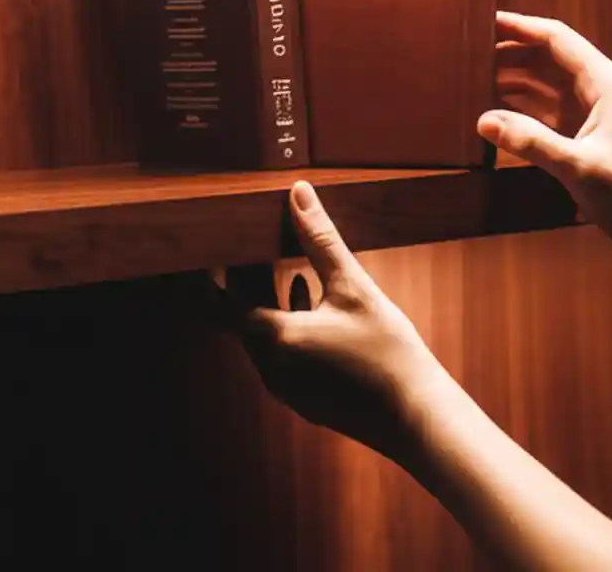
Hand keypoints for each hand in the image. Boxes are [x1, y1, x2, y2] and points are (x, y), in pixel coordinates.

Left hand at [227, 182, 451, 457]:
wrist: (416, 417)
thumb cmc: (387, 352)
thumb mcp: (354, 287)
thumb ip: (320, 240)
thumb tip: (298, 194)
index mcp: (274, 339)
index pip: (218, 303)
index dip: (203, 275)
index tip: (195, 252)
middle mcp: (271, 367)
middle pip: (241, 316)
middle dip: (242, 279)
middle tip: (244, 241)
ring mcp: (286, 387)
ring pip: (262, 335)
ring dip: (265, 299)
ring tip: (275, 261)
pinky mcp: (305, 398)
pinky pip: (281, 353)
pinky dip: (284, 322)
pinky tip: (304, 295)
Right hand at [479, 11, 611, 266]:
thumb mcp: (579, 167)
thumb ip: (531, 142)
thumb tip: (484, 121)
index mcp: (605, 83)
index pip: (556, 39)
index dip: (520, 27)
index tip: (484, 20)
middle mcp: (599, 92)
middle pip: (547, 60)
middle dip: (510, 54)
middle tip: (467, 56)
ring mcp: (592, 117)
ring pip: (544, 89)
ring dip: (512, 85)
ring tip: (472, 83)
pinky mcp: (586, 141)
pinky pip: (546, 116)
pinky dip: (521, 114)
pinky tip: (494, 118)